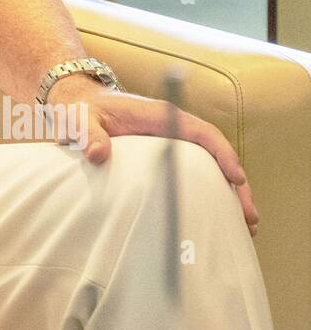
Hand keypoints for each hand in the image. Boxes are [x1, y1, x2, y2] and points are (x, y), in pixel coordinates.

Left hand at [46, 76, 257, 234]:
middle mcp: (174, 127)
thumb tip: (98, 154)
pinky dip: (214, 191)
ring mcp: (174, 140)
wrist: (80, 103)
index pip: (202, 133)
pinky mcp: (169, 153)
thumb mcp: (80, 119)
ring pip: (212, 166)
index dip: (222, 155)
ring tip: (247, 226)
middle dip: (237, 185)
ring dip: (230, 193)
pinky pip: (198, 171)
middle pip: (217, 154)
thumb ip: (88, 135)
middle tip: (250, 218)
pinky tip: (222, 216)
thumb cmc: (84, 110)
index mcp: (161, 115)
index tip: (236, 179)